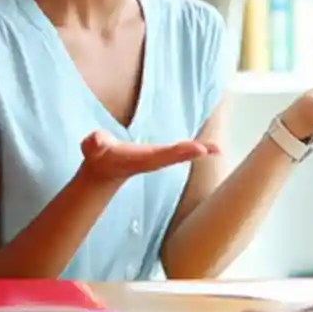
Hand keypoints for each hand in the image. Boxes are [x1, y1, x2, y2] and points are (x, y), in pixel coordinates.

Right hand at [78, 130, 217, 183]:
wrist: (103, 170)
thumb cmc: (99, 155)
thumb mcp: (93, 147)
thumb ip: (95, 143)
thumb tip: (95, 141)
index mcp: (143, 157)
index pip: (164, 154)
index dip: (181, 151)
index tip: (199, 149)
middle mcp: (155, 159)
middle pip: (178, 155)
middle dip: (195, 152)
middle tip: (217, 149)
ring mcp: (159, 159)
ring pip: (183, 155)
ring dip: (201, 152)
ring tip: (219, 150)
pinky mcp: (161, 156)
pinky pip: (182, 152)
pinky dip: (197, 150)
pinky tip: (212, 149)